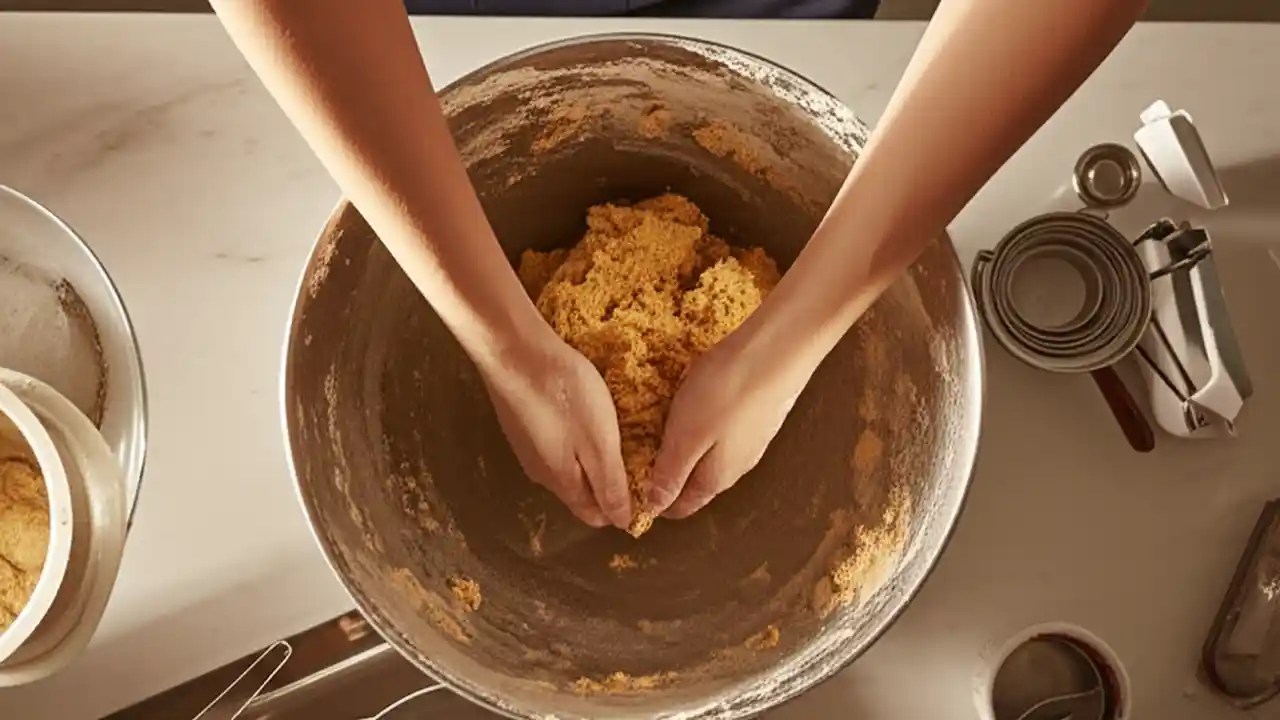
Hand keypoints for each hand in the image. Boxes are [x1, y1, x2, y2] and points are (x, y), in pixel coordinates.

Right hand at [478, 330, 631, 529]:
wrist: (513, 350)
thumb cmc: (563, 394)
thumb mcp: (599, 442)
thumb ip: (610, 484)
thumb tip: (622, 523)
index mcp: (562, 481)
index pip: (594, 514)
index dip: (620, 509)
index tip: (645, 488)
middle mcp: (540, 471)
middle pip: (579, 491)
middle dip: (607, 484)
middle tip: (636, 457)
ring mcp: (527, 446)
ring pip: (566, 465)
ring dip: (590, 458)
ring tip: (615, 434)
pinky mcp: (521, 421)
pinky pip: (554, 441)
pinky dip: (573, 436)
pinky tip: (583, 414)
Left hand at [647, 327, 814, 519]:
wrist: (776, 351)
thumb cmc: (725, 394)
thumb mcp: (686, 438)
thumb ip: (671, 474)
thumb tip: (654, 508)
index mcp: (715, 478)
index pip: (682, 505)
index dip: (657, 502)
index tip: (633, 489)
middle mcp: (737, 466)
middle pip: (698, 483)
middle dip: (672, 476)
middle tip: (643, 455)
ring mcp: (752, 440)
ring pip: (713, 456)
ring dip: (689, 450)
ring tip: (666, 429)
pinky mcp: (759, 414)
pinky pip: (726, 431)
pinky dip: (706, 427)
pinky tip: (698, 406)